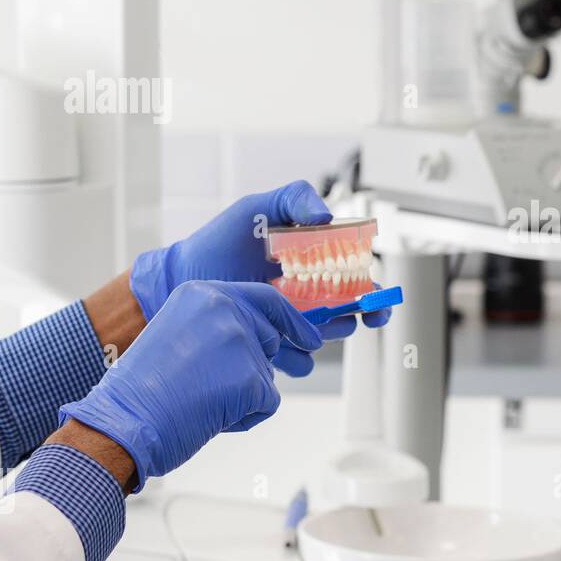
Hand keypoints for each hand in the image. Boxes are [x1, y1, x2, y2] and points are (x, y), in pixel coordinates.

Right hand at [59, 281, 321, 492]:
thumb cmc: (140, 389)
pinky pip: (267, 402)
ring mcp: (240, 342)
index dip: (291, 321)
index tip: (309, 338)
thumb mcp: (177, 334)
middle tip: (205, 387)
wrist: (121, 422)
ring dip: (241, 396)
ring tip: (196, 399)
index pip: (266, 299)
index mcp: (204, 293)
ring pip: (266, 375)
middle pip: (269, 341)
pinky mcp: (251, 378)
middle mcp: (226, 309)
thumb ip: (216, 328)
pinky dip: (245, 417)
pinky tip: (209, 416)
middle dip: (250, 368)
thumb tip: (260, 341)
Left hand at [129, 180, 385, 374]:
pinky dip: (297, 357)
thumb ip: (295, 198)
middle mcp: (311, 295)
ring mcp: (294, 322)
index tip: (377, 298)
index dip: (375, 291)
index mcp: (315, 264)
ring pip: (329, 336)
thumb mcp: (258, 208)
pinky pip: (299, 361)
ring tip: (308, 322)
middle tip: (355, 315)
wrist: (183, 277)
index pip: (358, 278)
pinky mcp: (276, 346)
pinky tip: (280, 344)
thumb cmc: (221, 242)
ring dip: (328, 333)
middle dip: (364, 316)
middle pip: (353, 311)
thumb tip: (327, 215)